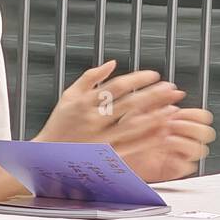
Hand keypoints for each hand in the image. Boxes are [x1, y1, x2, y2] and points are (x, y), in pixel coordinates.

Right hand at [33, 60, 215, 182]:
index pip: (117, 86)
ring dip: (155, 117)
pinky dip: (148, 138)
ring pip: (133, 126)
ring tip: (173, 109)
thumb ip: (90, 77)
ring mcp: (100, 139)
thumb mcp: (68, 95)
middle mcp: (93, 120)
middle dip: (153, 95)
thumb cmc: (59, 125)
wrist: (46, 157)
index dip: (138, 79)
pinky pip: (131, 146)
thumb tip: (112, 63)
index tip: (155, 75)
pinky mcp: (105, 155)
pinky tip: (162, 132)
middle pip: (129, 104)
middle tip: (172, 88)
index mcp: (85, 103)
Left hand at [108, 103, 214, 182]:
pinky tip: (164, 153)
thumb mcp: (138, 110)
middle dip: (190, 127)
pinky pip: (186, 166)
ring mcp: (179, 153)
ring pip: (200, 149)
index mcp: (178, 121)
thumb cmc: (123, 131)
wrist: (112, 154)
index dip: (193, 114)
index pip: (201, 116)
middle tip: (172, 125)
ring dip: (184, 142)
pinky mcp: (173, 168)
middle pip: (206, 132)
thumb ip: (155, 99)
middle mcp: (181, 137)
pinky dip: (178, 159)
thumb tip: (172, 89)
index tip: (177, 112)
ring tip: (166, 139)